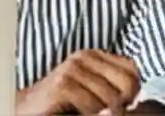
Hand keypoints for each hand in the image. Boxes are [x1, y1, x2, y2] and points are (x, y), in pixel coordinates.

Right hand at [16, 50, 140, 114]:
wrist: (31, 108)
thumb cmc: (65, 103)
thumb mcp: (95, 92)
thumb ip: (116, 89)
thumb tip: (133, 102)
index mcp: (93, 55)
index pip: (133, 70)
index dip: (132, 91)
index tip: (118, 102)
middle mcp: (82, 56)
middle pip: (127, 84)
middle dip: (120, 104)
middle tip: (102, 109)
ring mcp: (71, 69)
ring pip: (111, 99)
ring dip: (102, 112)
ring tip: (86, 110)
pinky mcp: (62, 84)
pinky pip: (93, 107)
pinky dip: (89, 115)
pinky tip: (76, 111)